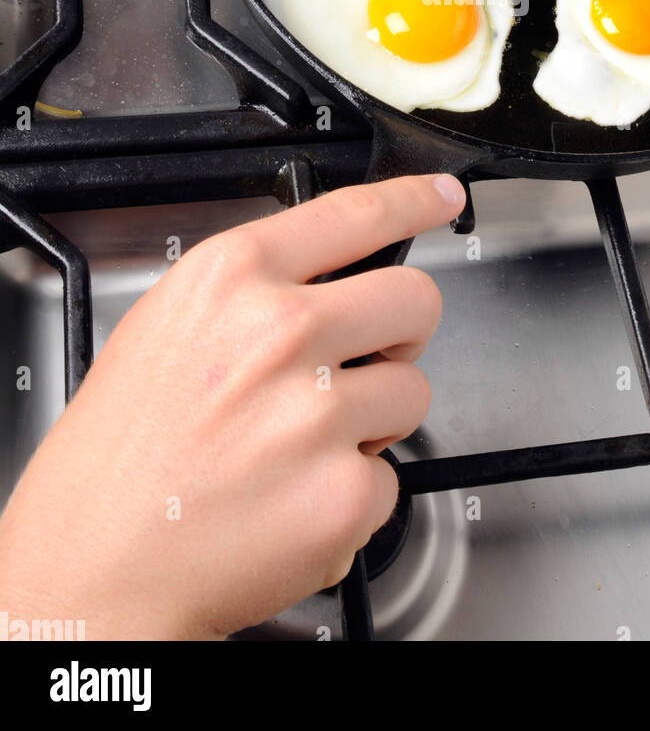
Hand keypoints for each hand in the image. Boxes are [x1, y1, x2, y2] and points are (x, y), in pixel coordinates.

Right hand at [0, 173, 463, 639]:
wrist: (93, 566)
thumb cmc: (119, 455)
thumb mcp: (166, 325)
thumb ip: (252, 289)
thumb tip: (329, 274)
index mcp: (233, 279)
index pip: (357, 214)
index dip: (415, 200)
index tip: (441, 198)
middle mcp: (280, 332)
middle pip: (414, 298)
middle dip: (404, 331)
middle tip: (368, 359)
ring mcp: (316, 413)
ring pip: (413, 391)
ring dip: (376, 419)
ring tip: (305, 446)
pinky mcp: (342, 492)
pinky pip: (391, 477)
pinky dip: (355, 495)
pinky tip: (296, 498)